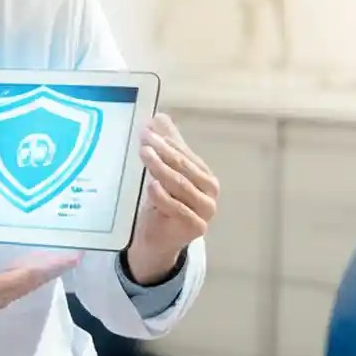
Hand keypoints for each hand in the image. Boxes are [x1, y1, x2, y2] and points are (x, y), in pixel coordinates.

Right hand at [0, 249, 80, 322]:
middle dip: (49, 270)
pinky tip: (48, 259)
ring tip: (68, 255)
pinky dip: (36, 271)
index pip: (10, 281)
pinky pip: (20, 281)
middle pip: (25, 284)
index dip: (34, 271)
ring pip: (25, 285)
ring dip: (46, 271)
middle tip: (74, 255)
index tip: (58, 259)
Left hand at [127, 113, 219, 284]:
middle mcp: (210, 193)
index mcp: (205, 177)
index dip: (167, 141)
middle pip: (184, 168)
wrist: (159, 239)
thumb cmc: (163, 204)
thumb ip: (166, 147)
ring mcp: (205, 211)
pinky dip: (164, 196)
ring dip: (161, 168)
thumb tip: (159, 117)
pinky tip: (152, 185)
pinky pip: (178, 208)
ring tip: (145, 154)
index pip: (186, 155)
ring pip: (181, 185)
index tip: (148, 130)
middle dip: (163, 151)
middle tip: (145, 139)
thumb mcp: (163, 172)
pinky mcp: (195, 228)